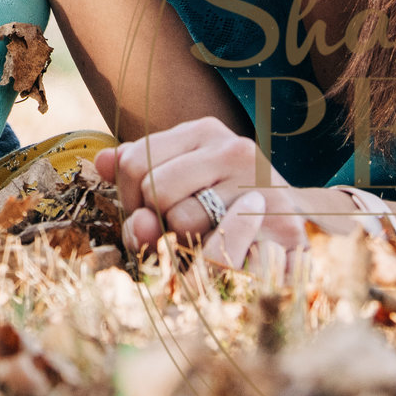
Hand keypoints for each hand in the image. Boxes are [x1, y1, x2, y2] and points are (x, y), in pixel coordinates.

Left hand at [94, 118, 317, 264]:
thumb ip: (136, 173)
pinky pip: (217, 253)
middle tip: (175, 231)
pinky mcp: (280, 225)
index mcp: (204, 132)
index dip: (129, 197)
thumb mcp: (179, 181)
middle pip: (154, 189)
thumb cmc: (222, 206)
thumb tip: (101, 161)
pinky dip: (209, 263)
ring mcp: (260, 184)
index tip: (148, 212)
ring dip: (184, 243)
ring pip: (183, 221)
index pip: (133, 160)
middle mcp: (234, 149)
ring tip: (206, 239)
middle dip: (154, 220)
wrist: (294, 228)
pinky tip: (223, 255)